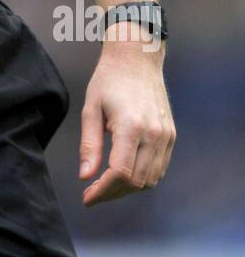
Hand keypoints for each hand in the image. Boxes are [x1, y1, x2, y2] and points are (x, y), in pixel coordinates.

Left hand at [79, 36, 175, 205]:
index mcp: (131, 126)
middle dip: (112, 193)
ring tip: (106, 185)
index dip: (103, 191)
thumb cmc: (109, 80)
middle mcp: (153, 134)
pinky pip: (159, 168)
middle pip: (136, 181)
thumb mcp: (90, 109)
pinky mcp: (171, 135)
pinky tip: (124, 175)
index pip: (120, 173)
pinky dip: (143, 178)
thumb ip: (89, 145)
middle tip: (93, 193)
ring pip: (150, 179)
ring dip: (128, 189)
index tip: (87, 198)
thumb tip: (85, 176)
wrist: (136, 58)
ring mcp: (166, 136)